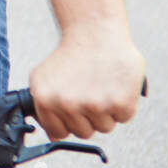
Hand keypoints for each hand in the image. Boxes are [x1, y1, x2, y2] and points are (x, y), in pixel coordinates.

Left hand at [28, 22, 144, 140]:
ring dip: (106, 112)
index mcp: (45, 99)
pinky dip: (123, 105)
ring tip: (101, 86)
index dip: (68, 122)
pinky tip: (114, 85)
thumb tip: (53, 136)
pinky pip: (123, 118)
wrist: (94, 32)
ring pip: (104, 127)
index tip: (73, 110)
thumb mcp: (44, 78)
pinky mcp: (120, 103)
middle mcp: (68, 104)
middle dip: (88, 117)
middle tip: (89, 93)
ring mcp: (94, 104)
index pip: (58, 132)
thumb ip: (45, 108)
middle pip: (83, 132)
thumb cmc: (71, 56)